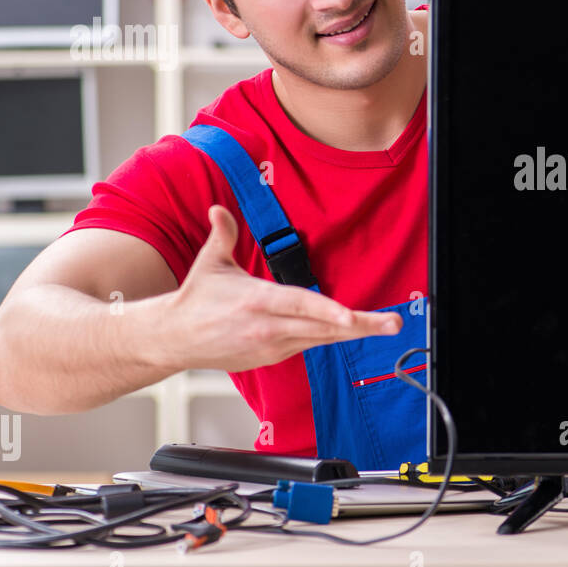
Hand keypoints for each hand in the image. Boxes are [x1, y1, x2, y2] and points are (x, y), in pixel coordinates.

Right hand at [160, 205, 400, 371]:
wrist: (173, 339)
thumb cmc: (195, 299)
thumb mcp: (210, 262)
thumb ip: (223, 234)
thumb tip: (219, 208)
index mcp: (257, 301)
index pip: (299, 306)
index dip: (327, 312)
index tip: (351, 316)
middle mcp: (268, 327)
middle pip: (322, 328)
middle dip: (362, 325)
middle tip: (394, 323)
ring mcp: (272, 346)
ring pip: (322, 339)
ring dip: (355, 333)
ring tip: (387, 325)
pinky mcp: (273, 357)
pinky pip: (310, 345)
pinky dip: (331, 336)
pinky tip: (355, 329)